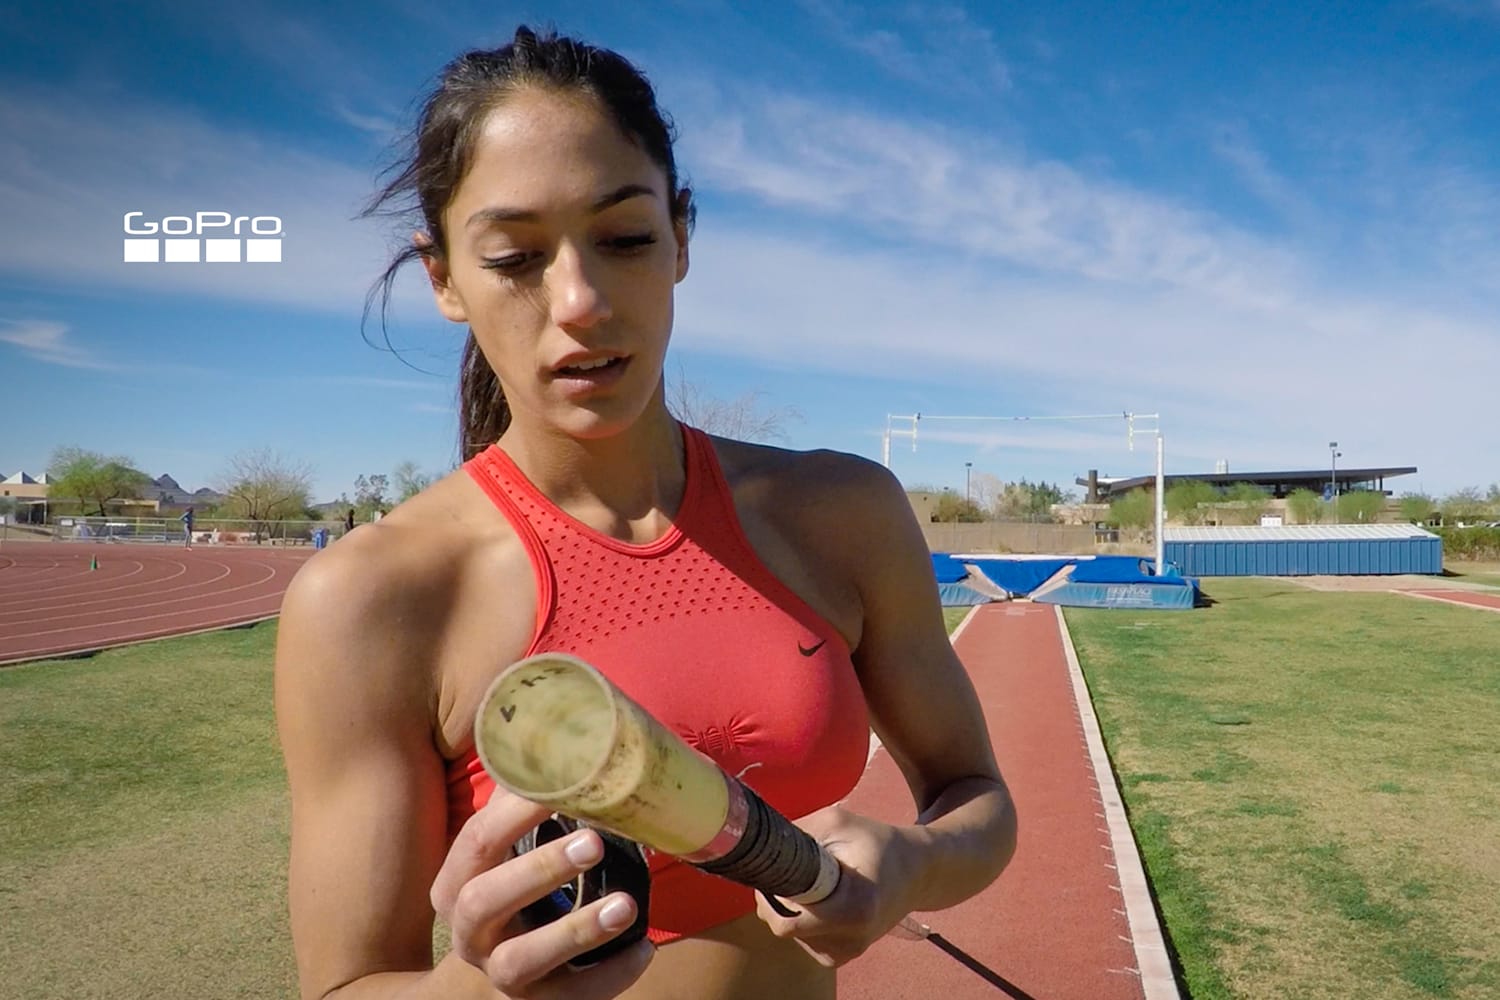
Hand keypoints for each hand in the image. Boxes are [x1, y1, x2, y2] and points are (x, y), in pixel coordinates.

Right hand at [430, 790, 654, 997]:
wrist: (476, 995)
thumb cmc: (503, 901)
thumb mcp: (498, 860)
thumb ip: (518, 807)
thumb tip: (550, 730)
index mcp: (457, 885)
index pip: (476, 842)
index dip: (516, 812)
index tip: (565, 782)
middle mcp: (470, 934)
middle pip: (483, 902)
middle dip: (537, 869)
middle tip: (594, 841)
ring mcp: (501, 976)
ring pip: (521, 961)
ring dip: (575, 930)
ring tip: (627, 903)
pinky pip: (573, 999)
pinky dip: (610, 976)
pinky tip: (643, 948)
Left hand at [753, 806, 917, 966]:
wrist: (916, 872)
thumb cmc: (877, 842)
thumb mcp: (838, 823)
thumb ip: (797, 836)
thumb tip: (759, 848)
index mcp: (854, 908)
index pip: (787, 922)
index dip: (770, 895)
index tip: (773, 869)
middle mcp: (852, 939)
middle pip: (783, 927)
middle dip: (777, 897)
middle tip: (792, 869)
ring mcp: (847, 952)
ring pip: (790, 933)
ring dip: (790, 906)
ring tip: (816, 882)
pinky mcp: (842, 956)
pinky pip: (803, 938)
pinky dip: (802, 917)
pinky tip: (821, 899)